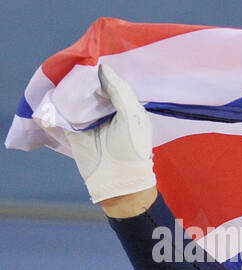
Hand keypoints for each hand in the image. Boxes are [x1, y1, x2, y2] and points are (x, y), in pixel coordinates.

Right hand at [65, 64, 156, 210]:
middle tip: (71, 66)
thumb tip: (104, 68)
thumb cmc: (131, 147)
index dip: (101, 72)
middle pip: (91, 90)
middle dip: (82, 80)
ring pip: (76, 100)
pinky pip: (62, 116)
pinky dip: (54, 107)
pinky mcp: (74, 132)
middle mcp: (108, 113)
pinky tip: (50, 97)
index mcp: (126, 108)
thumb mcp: (132, 116)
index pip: (111, 84)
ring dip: (67, 91)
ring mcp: (90, 122)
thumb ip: (120, 91)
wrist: (118, 180)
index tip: (89, 58)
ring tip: (60, 78)